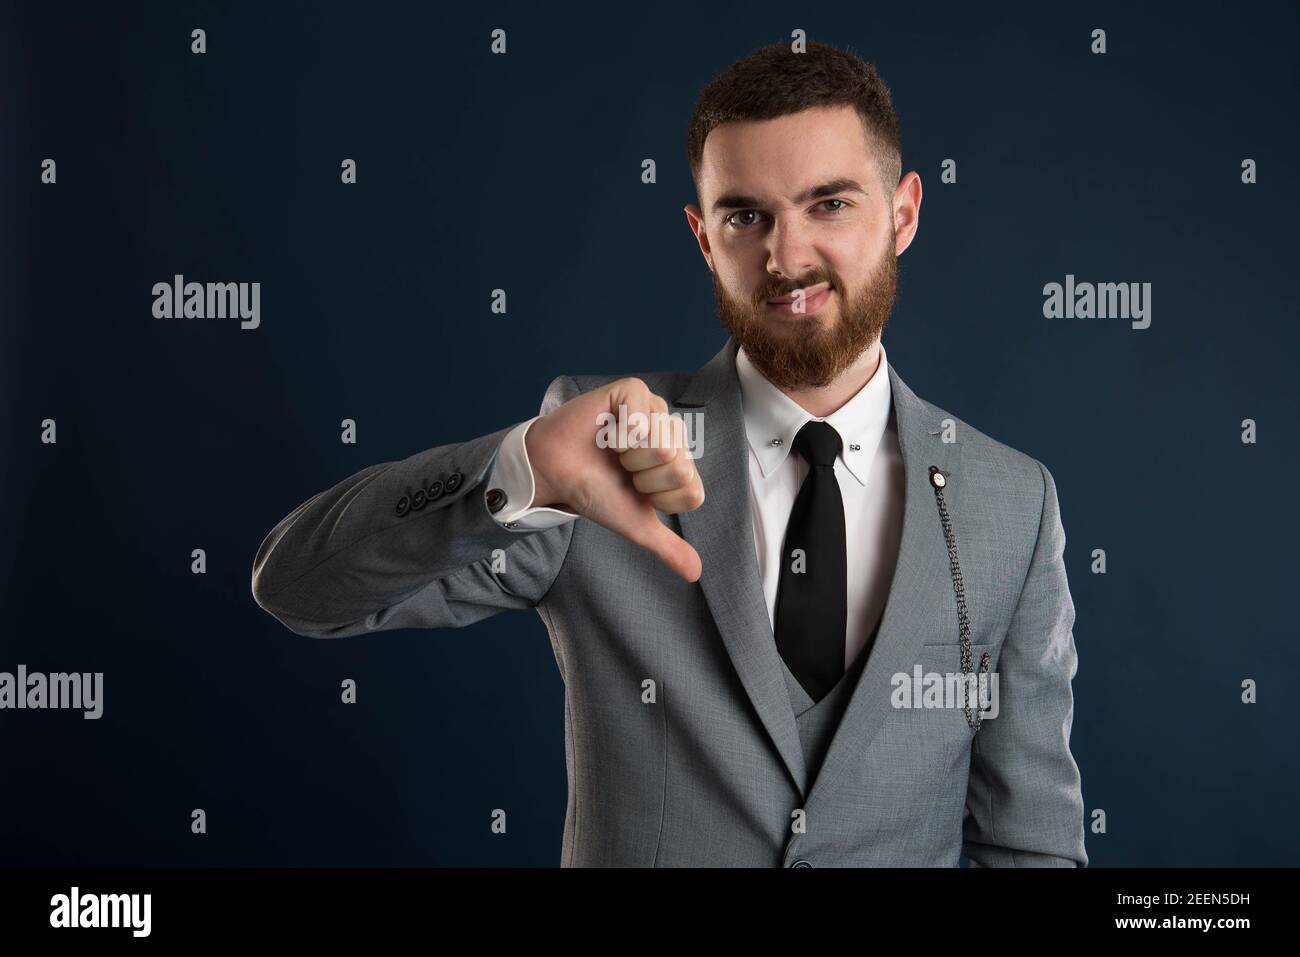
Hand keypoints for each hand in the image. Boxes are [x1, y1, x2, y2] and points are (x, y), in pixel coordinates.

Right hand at [525, 377, 703, 581]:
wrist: (554, 473)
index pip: (692, 490)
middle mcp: (672, 434)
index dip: (659, 499)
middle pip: (679, 467)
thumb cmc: (594, 491)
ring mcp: (654, 409)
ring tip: (611, 450)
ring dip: (629, 457)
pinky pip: (642, 418)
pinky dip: (617, 433)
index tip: (634, 489)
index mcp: (679, 462)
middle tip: (619, 468)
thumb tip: (696, 574)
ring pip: (663, 445)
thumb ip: (668, 546)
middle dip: (642, 478)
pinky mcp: (632, 391)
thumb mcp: (635, 524)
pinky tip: (604, 431)